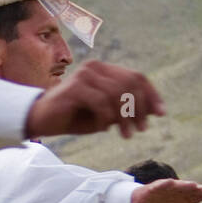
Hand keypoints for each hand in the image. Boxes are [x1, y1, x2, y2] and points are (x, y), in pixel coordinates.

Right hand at [24, 60, 164, 140]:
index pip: (136, 77)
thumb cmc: (73, 118)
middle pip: (130, 83)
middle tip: (141, 130)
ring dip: (125, 117)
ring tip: (126, 135)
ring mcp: (85, 75)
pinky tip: (103, 128)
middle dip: (140, 108)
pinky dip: (106, 117)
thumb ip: (126, 110)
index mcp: (104, 70)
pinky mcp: (75, 87)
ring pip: (117, 93)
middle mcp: (95, 67)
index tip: (161, 114)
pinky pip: (101, 102)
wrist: (41, 121)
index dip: (151, 94)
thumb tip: (155, 111)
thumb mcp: (106, 116)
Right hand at [130, 178, 201, 202]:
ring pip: (178, 185)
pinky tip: (171, 183)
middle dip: (197, 189)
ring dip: (185, 185)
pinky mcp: (154, 188)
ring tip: (192, 185)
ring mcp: (167, 189)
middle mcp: (178, 192)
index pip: (198, 196)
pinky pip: (160, 185)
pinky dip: (165, 184)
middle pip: (190, 189)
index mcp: (184, 200)